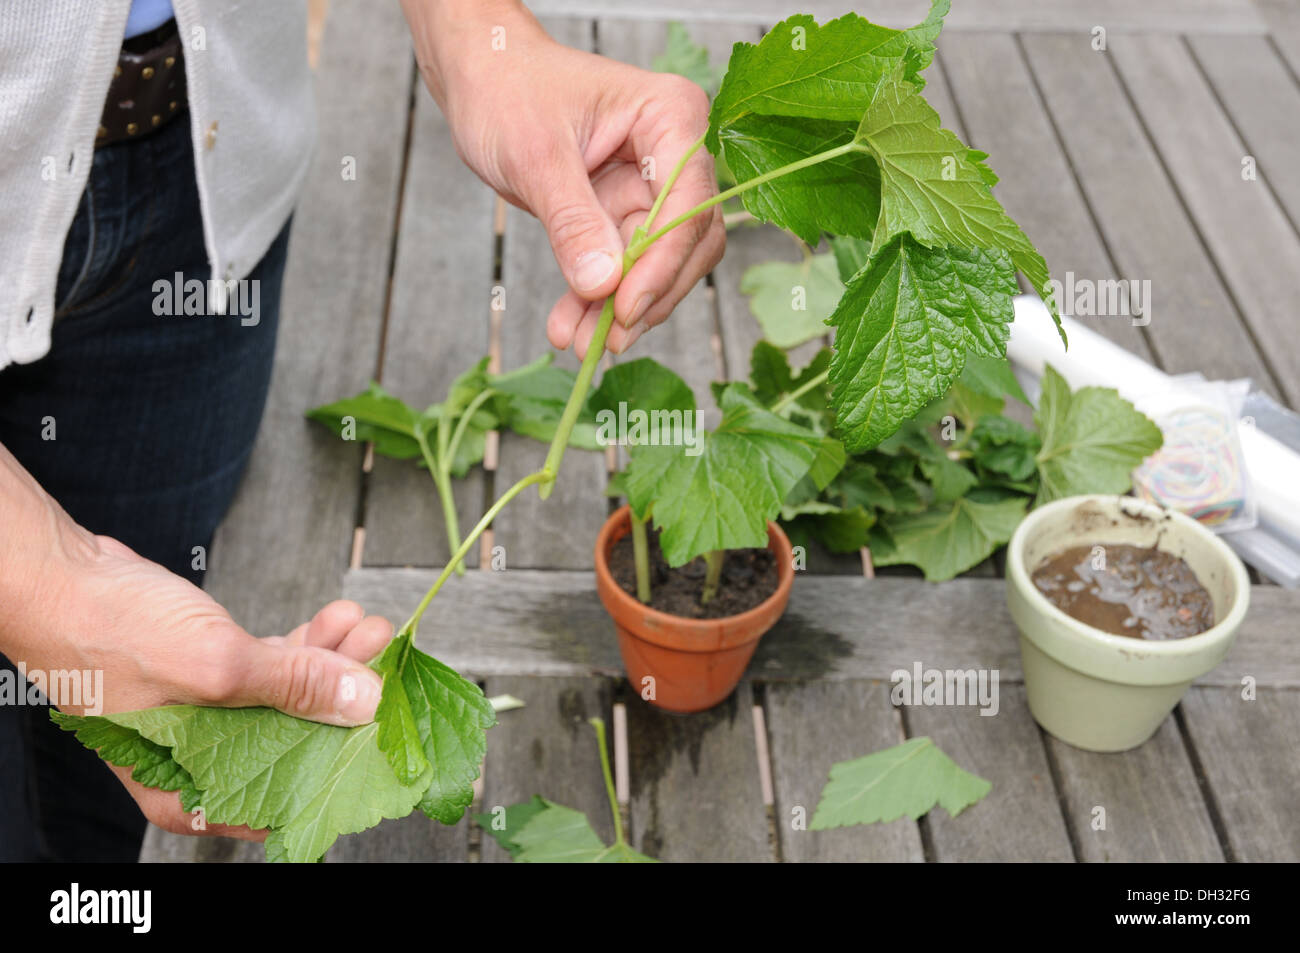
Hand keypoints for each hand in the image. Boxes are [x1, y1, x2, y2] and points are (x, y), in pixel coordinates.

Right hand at [18, 529, 393, 841]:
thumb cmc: (108, 634)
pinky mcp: (212, 670)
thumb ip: (292, 687)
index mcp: (184, 787)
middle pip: (294, 741)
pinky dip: (307, 644)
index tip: (383, 741)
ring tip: (372, 630)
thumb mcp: (215, 666)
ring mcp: (206, 712)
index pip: (278, 804)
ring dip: (334, 662)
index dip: (336, 771)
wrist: (63, 577)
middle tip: (387, 664)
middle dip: (347, 700)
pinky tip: (339, 619)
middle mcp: (198, 758)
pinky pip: (274, 666)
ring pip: (289, 696)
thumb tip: (362, 701)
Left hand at [405, 1, 724, 356]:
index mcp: (671, 116)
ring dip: (619, 308)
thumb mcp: (535, 155)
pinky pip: (625, 268)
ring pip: (658, 265)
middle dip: (646, 295)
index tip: (625, 309)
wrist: (482, 78)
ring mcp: (654, 185)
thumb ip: (572, 221)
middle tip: (605, 338)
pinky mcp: (627, 212)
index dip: (661, 264)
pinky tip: (570, 326)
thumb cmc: (507, 90)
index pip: (688, 204)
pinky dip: (598, 299)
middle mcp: (676, 152)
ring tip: (575, 339)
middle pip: (687, 242)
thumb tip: (602, 284)